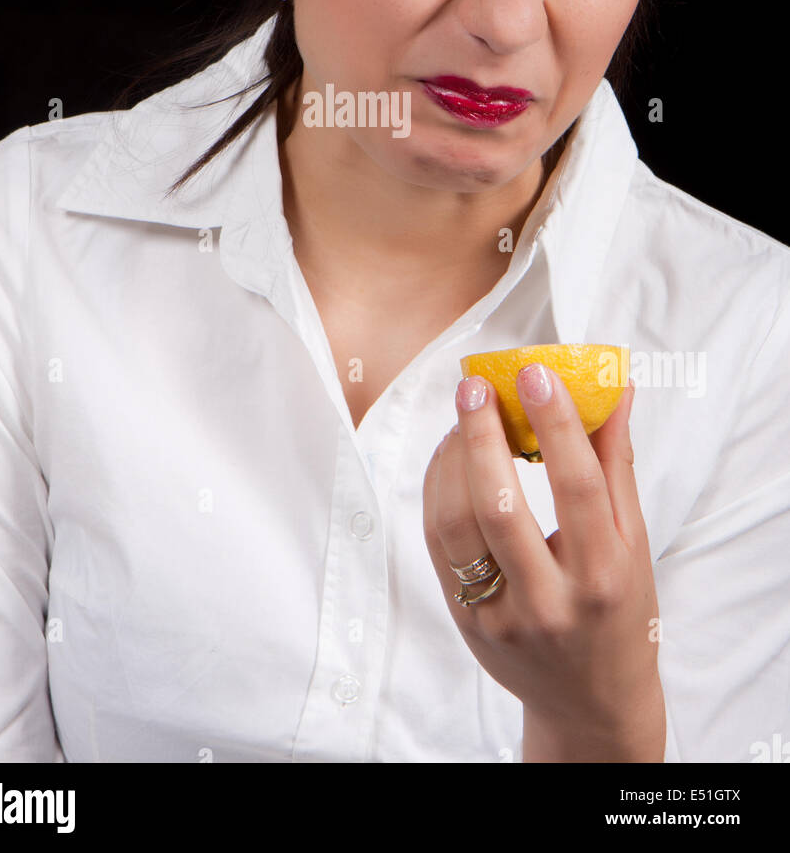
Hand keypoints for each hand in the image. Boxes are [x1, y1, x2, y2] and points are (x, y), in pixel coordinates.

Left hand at [423, 366, 665, 760]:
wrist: (590, 700)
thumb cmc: (620, 609)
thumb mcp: (634, 543)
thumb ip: (616, 463)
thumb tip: (613, 387)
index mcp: (603, 576)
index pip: (577, 486)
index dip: (555, 423)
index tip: (536, 373)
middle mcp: (550, 600)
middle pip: (501, 506)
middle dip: (483, 436)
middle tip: (477, 385)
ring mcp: (500, 615)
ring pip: (456, 524)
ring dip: (452, 458)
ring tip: (463, 414)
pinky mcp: (465, 619)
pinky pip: (439, 542)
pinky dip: (438, 488)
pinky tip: (450, 454)